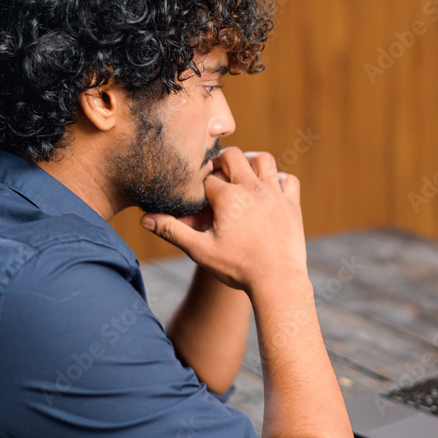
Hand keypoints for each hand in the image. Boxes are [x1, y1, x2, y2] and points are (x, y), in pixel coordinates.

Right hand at [140, 148, 307, 294]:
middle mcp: (253, 188)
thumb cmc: (237, 268)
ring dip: (250, 161)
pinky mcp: (292, 204)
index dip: (199, 182)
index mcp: (228, 197)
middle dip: (221, 160)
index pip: (207, 176)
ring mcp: (275, 194)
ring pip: (263, 159)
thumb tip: (144, 219)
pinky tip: (269, 188)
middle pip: (234, 156)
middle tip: (216, 172)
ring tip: (241, 172)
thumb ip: (173, 231)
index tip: (197, 191)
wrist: (277, 282)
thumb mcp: (200, 250)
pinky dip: (278, 178)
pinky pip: (288, 178)